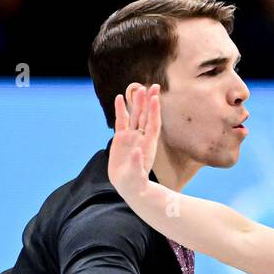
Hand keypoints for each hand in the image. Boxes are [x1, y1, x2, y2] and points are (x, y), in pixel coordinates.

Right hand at [108, 83, 161, 199]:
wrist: (130, 187)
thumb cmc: (135, 183)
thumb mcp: (136, 175)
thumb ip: (137, 164)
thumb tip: (137, 151)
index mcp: (147, 145)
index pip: (152, 124)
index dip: (154, 111)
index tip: (155, 98)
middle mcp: (140, 137)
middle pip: (146, 116)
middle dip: (148, 101)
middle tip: (152, 86)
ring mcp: (131, 137)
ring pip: (134, 116)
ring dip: (136, 103)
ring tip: (138, 88)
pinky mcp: (120, 138)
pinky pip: (120, 121)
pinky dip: (120, 110)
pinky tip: (118, 98)